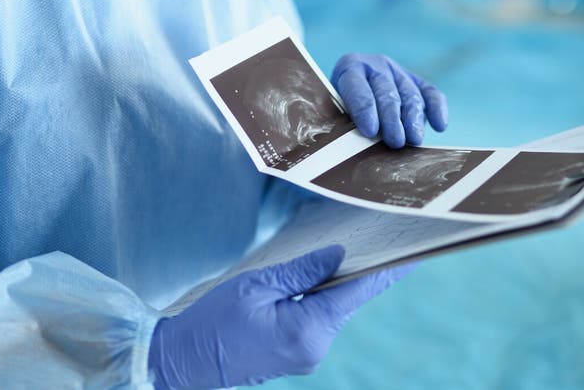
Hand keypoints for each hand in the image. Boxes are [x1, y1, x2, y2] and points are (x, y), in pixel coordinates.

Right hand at [148, 246, 412, 388]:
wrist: (184, 362)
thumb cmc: (214, 321)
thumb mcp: (257, 285)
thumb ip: (302, 271)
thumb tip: (340, 255)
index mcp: (308, 329)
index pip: (356, 291)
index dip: (385, 269)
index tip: (413, 252)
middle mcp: (316, 346)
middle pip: (349, 299)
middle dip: (366, 269)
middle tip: (389, 236)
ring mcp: (308, 353)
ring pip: (336, 307)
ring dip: (344, 281)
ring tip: (362, 246)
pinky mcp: (297, 352)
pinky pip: (321, 316)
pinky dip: (327, 294)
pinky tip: (330, 272)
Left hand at [331, 53, 447, 147]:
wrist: (352, 88)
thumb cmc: (340, 104)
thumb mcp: (335, 107)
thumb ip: (345, 118)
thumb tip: (357, 140)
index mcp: (350, 67)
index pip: (358, 87)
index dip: (364, 109)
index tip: (370, 131)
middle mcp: (375, 65)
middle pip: (387, 91)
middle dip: (392, 118)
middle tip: (395, 141)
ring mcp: (397, 71)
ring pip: (409, 94)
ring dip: (413, 119)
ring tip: (413, 140)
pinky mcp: (416, 81)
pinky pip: (430, 92)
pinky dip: (437, 108)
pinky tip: (440, 125)